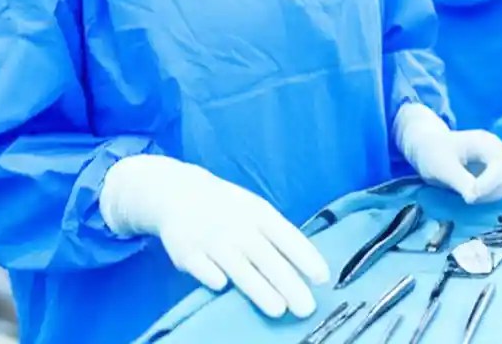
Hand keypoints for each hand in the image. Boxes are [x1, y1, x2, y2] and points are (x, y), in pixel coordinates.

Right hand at [99, 155, 328, 317]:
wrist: (178, 192)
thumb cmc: (228, 208)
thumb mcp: (255, 210)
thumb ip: (276, 234)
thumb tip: (305, 266)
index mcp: (259, 214)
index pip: (287, 237)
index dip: (306, 257)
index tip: (323, 278)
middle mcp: (238, 226)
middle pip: (267, 258)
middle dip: (288, 284)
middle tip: (306, 307)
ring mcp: (212, 239)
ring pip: (239, 268)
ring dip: (259, 289)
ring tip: (279, 310)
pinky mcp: (187, 252)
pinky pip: (203, 269)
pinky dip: (213, 277)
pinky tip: (223, 288)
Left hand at [395, 104, 501, 203]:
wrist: (429, 148)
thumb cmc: (433, 153)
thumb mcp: (442, 166)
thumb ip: (459, 180)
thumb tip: (473, 197)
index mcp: (486, 143)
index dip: (490, 184)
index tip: (470, 198)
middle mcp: (497, 150)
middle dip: (491, 191)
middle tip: (468, 199)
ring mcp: (498, 162)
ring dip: (489, 196)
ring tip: (466, 196)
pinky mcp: (494, 174)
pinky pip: (499, 189)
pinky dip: (487, 197)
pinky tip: (470, 196)